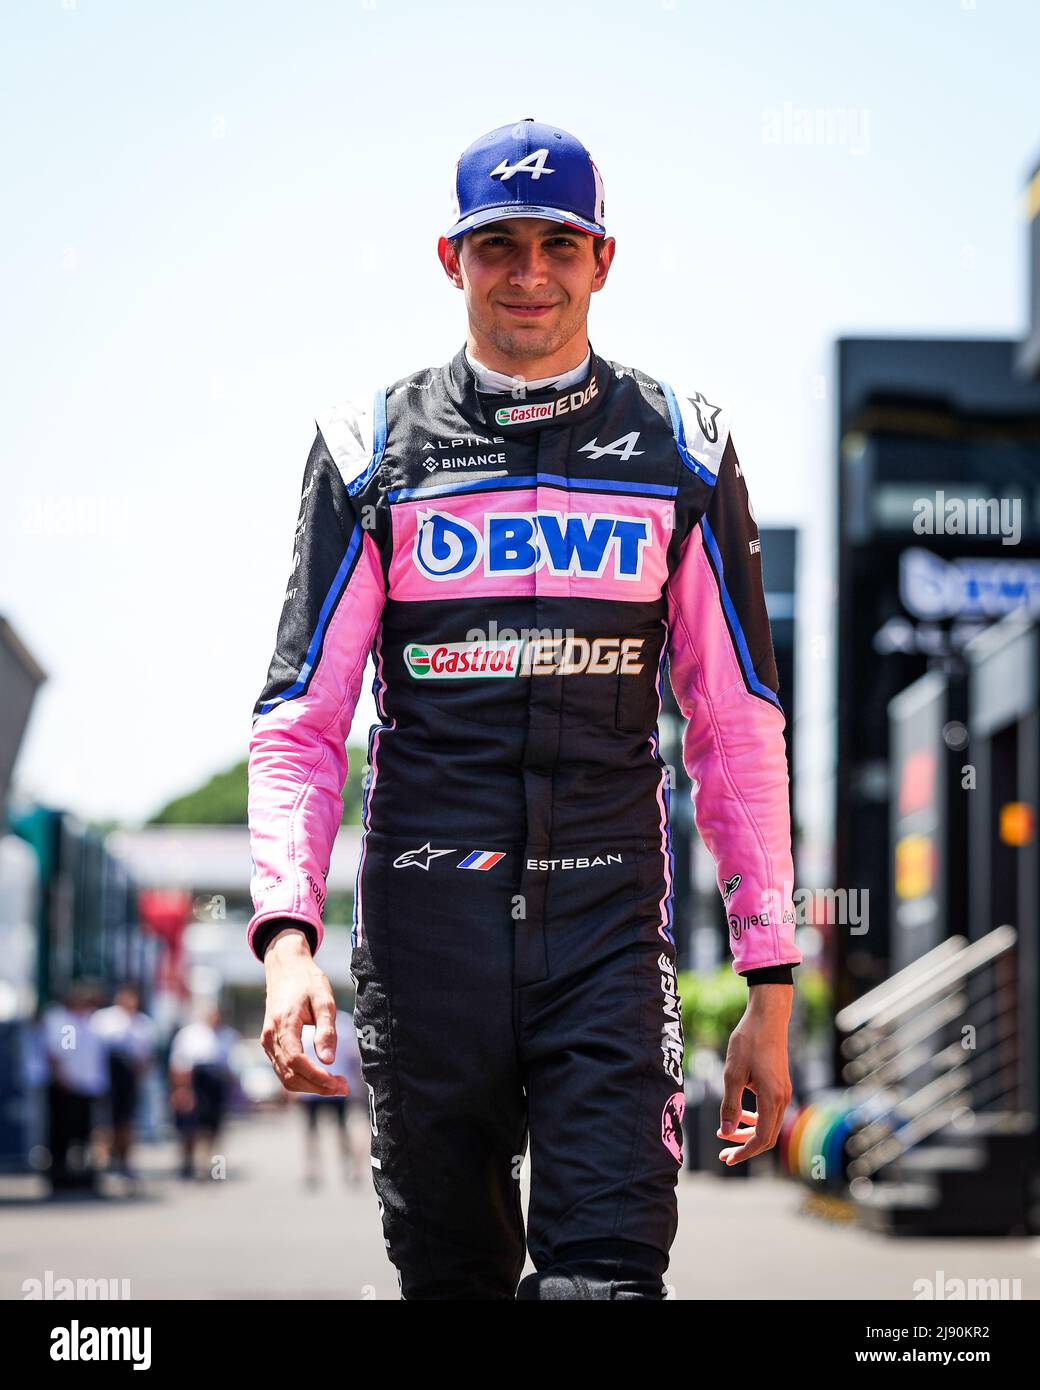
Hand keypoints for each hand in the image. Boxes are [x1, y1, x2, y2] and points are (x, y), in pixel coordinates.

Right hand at [261, 928, 349, 1096]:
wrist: (285, 968)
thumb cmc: (307, 981)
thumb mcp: (324, 999)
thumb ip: (326, 1030)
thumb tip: (329, 1060)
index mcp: (283, 1023)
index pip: (296, 1061)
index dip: (317, 1077)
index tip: (338, 1084)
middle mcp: (270, 1036)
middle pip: (290, 1075)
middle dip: (317, 1087)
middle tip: (343, 1088)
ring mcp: (267, 1042)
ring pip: (285, 1077)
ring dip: (310, 1086)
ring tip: (336, 1085)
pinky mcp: (270, 1044)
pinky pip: (283, 1069)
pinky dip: (301, 1078)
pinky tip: (320, 1076)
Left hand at [716, 984, 793, 1165]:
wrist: (767, 1018)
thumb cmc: (748, 1042)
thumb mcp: (733, 1074)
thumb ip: (730, 1105)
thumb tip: (726, 1133)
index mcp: (772, 1098)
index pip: (762, 1138)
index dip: (744, 1151)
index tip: (727, 1159)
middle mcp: (782, 1098)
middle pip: (768, 1136)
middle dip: (746, 1147)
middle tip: (724, 1155)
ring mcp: (784, 1092)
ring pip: (769, 1124)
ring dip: (749, 1133)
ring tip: (725, 1134)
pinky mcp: (780, 1085)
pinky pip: (770, 1112)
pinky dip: (755, 1119)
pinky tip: (739, 1115)